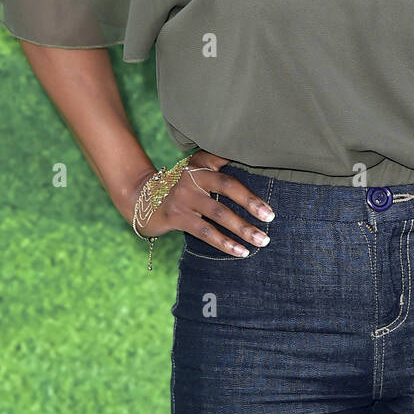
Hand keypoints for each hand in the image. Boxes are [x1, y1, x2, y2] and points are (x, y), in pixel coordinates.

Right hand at [131, 150, 274, 256]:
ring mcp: (183, 197)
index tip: (270, 178)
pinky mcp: (177, 217)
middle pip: (227, 186)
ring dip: (243, 229)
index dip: (248, 166)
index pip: (228, 162)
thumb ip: (218, 164)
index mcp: (200, 163)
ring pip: (219, 214)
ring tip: (262, 240)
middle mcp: (192, 176)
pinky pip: (206, 232)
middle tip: (270, 216)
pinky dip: (225, 243)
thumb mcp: (195, 169)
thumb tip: (254, 165)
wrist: (143, 199)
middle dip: (251, 202)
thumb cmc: (181, 186)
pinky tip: (241, 251)